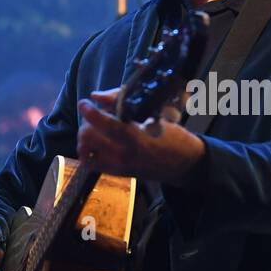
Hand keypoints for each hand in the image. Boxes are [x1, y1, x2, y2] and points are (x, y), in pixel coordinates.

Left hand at [77, 88, 204, 184]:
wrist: (185, 164)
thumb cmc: (174, 137)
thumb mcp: (156, 116)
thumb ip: (125, 104)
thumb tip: (97, 96)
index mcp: (137, 137)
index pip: (106, 124)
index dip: (90, 112)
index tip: (85, 103)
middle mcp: (125, 153)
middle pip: (89, 136)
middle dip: (87, 122)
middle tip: (95, 116)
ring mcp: (120, 165)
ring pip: (86, 150)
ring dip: (85, 137)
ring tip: (94, 129)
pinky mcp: (118, 173)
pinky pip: (91, 164)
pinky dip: (87, 153)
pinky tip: (94, 144)